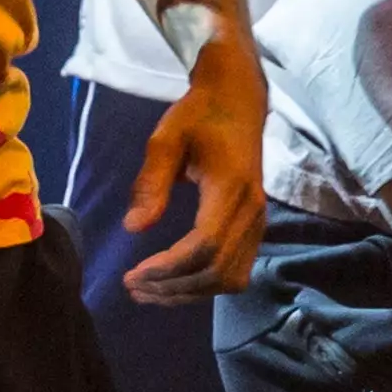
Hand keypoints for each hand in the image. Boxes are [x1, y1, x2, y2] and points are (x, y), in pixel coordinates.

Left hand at [121, 33, 266, 299]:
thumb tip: (133, 228)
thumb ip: (150, 183)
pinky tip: (174, 282)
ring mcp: (258, 222)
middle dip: (173, 287)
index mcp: (230, 189)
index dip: (168, 268)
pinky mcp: (255, 227)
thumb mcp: (166, 139)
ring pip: (229, 278)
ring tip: (148, 291)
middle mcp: (252, 212)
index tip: (132, 273)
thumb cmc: (199, 116)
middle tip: (133, 286)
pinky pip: (235, 270)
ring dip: (188, 291)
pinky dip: (205, 284)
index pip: (204, 246)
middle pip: (217, 270)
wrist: (238, 100)